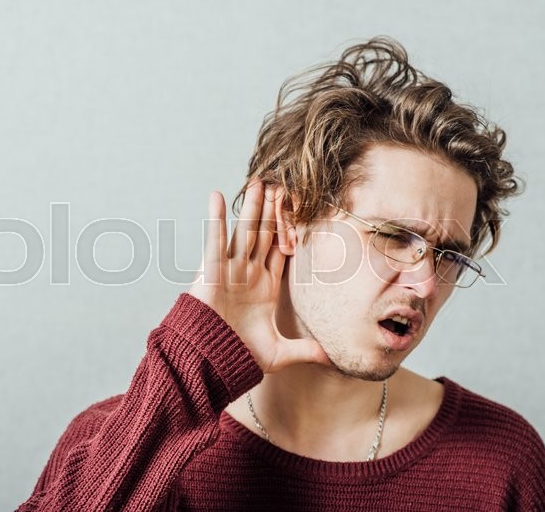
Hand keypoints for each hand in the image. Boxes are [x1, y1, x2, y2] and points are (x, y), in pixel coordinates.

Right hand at [188, 179, 332, 373]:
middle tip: (281, 185)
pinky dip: (215, 219)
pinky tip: (218, 197)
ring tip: (257, 181)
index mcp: (265, 287)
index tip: (300, 209)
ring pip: (244, 232)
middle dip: (273, 211)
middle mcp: (249, 274)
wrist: (210, 362)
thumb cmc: (239, 355)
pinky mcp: (212, 271)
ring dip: (251, 207)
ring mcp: (230, 270)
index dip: (290, 230)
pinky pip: (215, 240)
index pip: (281, 251)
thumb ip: (305, 350)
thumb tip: (334, 358)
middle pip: (264, 235)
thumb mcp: (279, 352)